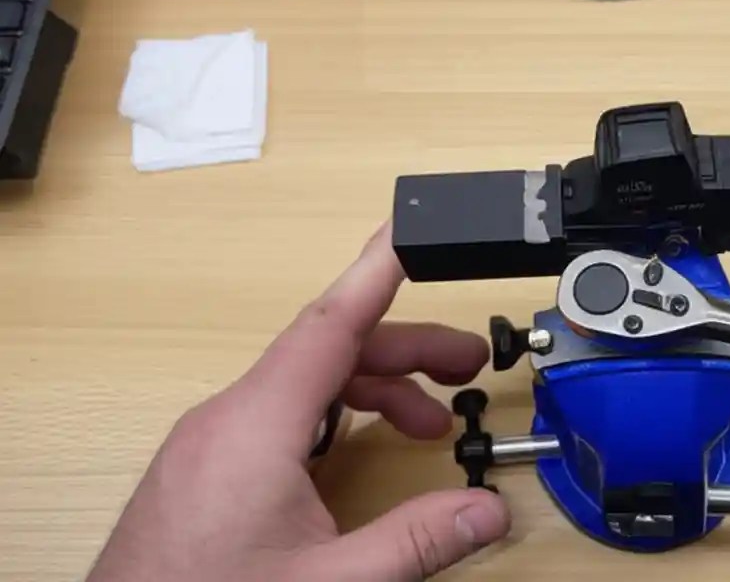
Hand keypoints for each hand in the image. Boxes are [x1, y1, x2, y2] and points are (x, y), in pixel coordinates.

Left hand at [87, 223, 510, 581]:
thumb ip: (415, 542)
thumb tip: (487, 511)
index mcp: (255, 427)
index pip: (330, 324)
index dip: (377, 271)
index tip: (408, 229)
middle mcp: (226, 420)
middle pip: (328, 353)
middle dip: (405, 351)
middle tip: (467, 363)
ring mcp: (207, 442)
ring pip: (302, 385)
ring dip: (372, 389)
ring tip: (429, 424)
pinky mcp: (201, 468)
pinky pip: (275, 413)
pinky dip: (332, 415)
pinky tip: (360, 444)